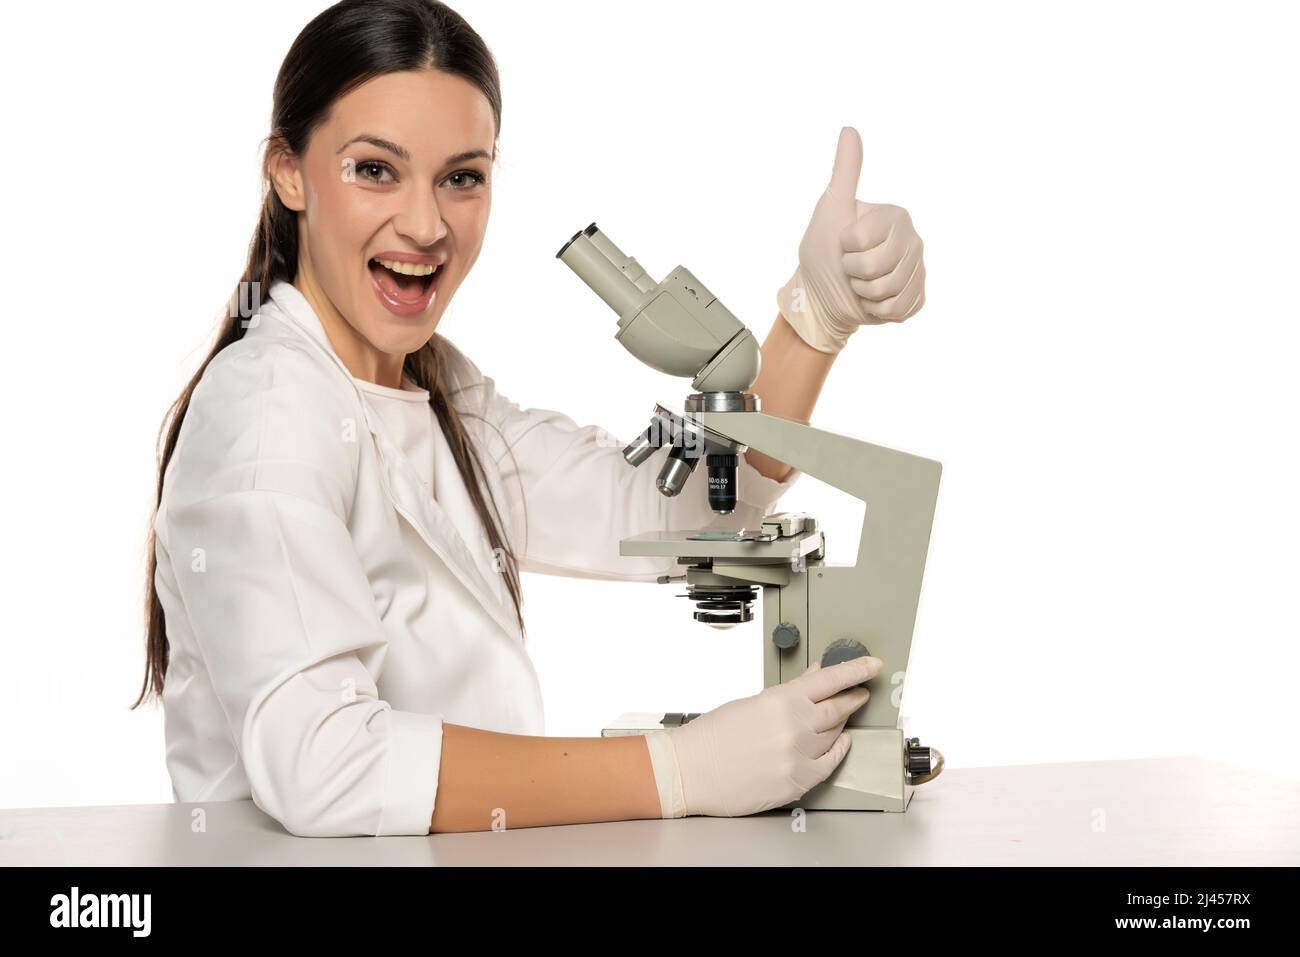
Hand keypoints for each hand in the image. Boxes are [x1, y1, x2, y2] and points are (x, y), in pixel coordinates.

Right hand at [642, 656, 878, 817]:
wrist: (688, 770)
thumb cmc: (712, 736)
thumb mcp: (752, 703)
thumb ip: (789, 692)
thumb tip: (815, 677)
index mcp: (780, 701)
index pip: (829, 680)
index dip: (855, 670)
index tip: (872, 665)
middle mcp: (794, 727)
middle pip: (838, 709)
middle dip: (852, 699)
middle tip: (861, 693)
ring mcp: (797, 756)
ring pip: (835, 736)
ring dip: (840, 724)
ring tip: (841, 717)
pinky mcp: (797, 782)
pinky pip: (829, 765)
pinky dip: (837, 752)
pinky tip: (839, 744)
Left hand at [776, 126, 925, 353]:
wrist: (824, 296)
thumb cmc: (823, 251)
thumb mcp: (831, 208)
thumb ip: (844, 171)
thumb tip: (849, 129)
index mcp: (895, 215)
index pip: (862, 241)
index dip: (845, 249)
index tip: (843, 244)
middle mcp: (913, 239)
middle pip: (877, 268)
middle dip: (854, 274)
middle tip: (851, 269)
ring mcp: (918, 270)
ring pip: (888, 291)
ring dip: (865, 294)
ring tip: (862, 284)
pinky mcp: (917, 297)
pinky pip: (900, 309)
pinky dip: (879, 311)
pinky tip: (874, 300)